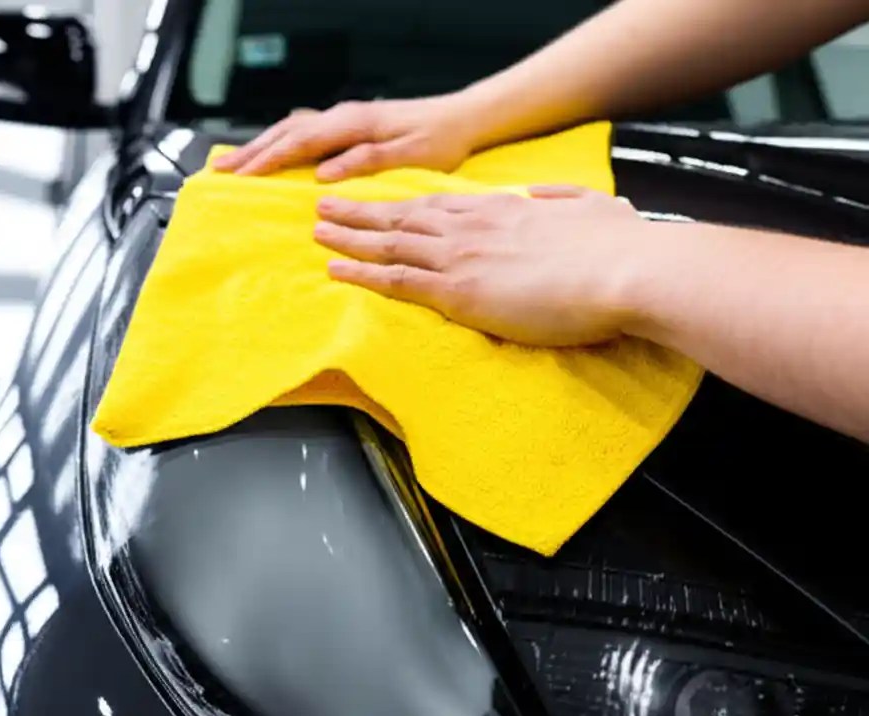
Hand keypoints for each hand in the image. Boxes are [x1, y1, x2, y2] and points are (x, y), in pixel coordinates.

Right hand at [213, 94, 483, 180]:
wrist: (462, 118)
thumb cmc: (440, 140)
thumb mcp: (408, 155)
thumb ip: (364, 162)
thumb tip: (323, 175)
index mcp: (352, 124)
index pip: (298, 142)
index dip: (266, 160)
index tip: (239, 177)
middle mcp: (343, 117)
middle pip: (285, 133)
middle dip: (251, 152)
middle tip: (219, 171)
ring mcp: (344, 119)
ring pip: (291, 130)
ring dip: (261, 146)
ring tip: (234, 164)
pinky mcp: (349, 126)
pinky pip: (304, 132)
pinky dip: (280, 143)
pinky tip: (270, 154)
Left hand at [314, 186, 648, 345]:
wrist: (625, 269)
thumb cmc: (618, 246)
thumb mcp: (590, 207)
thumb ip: (559, 201)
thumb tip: (542, 197)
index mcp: (503, 209)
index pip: (439, 205)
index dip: (403, 204)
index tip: (380, 202)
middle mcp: (472, 226)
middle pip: (402, 217)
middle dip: (360, 213)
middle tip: (326, 208)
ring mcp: (460, 256)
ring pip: (389, 244)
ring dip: (349, 238)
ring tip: (317, 232)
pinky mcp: (457, 290)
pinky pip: (395, 280)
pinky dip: (361, 273)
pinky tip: (335, 270)